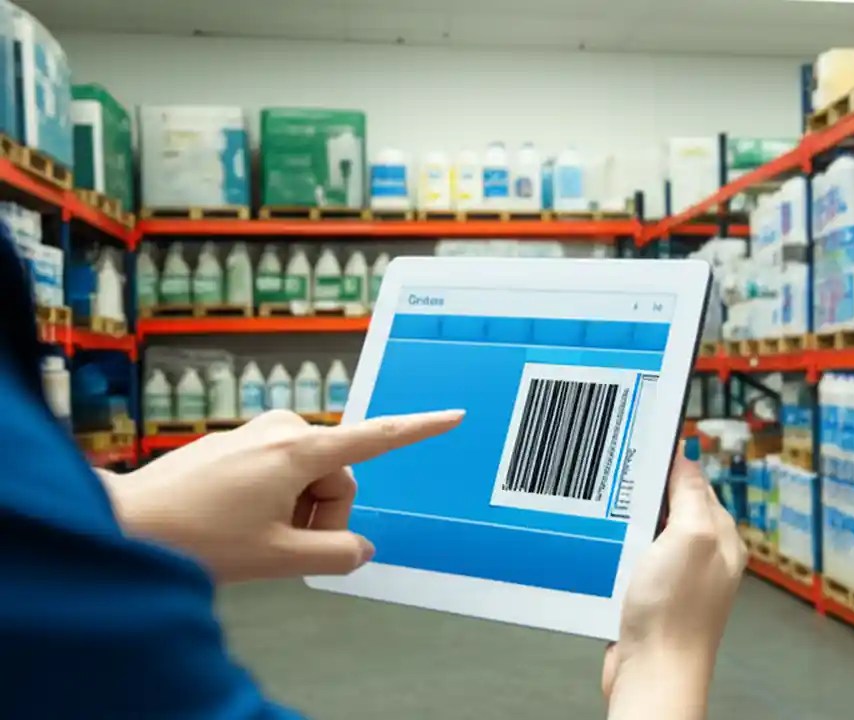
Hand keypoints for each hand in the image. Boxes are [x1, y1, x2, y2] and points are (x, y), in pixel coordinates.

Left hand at [103, 409, 463, 582]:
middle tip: (286, 547)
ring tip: (255, 537)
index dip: (420, 428)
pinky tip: (236, 524)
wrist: (124, 523)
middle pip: (337, 475)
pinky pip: (277, 472)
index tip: (452, 415)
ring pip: (306, 476)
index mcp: (299, 450)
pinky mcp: (233, 444)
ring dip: (297, 510)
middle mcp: (280, 430)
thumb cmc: (197, 538)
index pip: (376, 438)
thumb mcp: (279, 558)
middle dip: (324, 514)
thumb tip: (359, 550)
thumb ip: (335, 555)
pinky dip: (273, 501)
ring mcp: (253, 434)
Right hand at [602, 458, 745, 719]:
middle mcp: (702, 557)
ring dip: (626, 524)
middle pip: (670, 507)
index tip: (642, 446)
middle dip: (645, 493)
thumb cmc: (675, 614)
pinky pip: (630, 562)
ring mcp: (675, 580)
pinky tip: (602, 548)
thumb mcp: (689, 537)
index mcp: (720, 537)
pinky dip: (616, 552)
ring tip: (605, 511)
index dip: (671, 463)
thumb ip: (690, 494)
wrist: (652, 673)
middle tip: (617, 478)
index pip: (697, 483)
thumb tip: (690, 455)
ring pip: (647, 534)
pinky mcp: (649, 598)